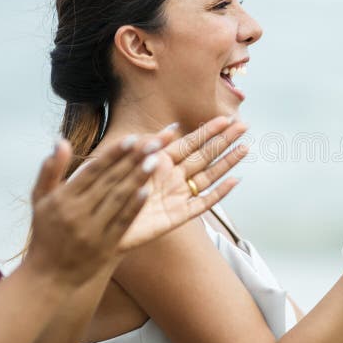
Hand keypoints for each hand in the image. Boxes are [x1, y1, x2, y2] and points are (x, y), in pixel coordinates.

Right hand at [26, 132, 165, 287]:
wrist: (49, 276)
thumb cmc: (46, 232)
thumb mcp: (40, 200)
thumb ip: (51, 170)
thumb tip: (61, 141)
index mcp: (62, 200)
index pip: (92, 171)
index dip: (113, 154)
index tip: (132, 138)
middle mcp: (76, 214)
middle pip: (109, 182)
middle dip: (133, 160)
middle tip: (154, 143)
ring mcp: (91, 231)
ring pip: (118, 200)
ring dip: (138, 179)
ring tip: (155, 161)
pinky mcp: (105, 247)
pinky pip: (123, 223)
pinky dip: (135, 206)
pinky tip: (148, 191)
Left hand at [118, 116, 247, 251]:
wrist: (98, 225)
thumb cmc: (106, 192)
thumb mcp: (124, 163)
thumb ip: (148, 147)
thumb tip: (173, 129)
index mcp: (159, 162)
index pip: (190, 142)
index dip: (208, 131)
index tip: (225, 118)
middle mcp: (172, 177)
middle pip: (204, 155)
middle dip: (223, 141)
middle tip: (243, 126)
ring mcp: (177, 196)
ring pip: (208, 176)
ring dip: (227, 162)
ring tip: (244, 148)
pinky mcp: (178, 216)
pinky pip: (203, 203)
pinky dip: (219, 193)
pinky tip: (234, 181)